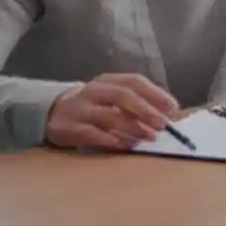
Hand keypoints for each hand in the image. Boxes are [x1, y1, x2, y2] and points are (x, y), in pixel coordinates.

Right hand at [45, 74, 178, 150]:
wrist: (52, 113)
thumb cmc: (94, 106)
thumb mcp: (113, 99)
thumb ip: (139, 105)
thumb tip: (173, 116)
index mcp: (108, 81)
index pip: (134, 82)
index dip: (155, 93)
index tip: (173, 107)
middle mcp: (93, 91)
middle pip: (122, 95)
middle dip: (145, 109)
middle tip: (163, 124)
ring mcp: (79, 108)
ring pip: (109, 116)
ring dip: (133, 127)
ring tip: (150, 137)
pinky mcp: (68, 127)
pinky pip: (91, 133)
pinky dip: (109, 139)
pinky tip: (124, 145)